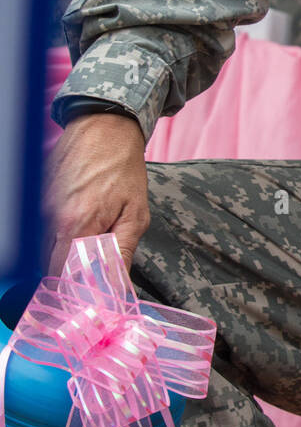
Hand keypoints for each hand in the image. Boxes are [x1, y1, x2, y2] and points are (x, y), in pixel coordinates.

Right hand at [43, 113, 149, 275]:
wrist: (104, 127)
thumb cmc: (123, 168)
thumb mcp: (135, 213)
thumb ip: (122, 252)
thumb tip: (117, 285)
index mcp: (76, 224)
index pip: (61, 274)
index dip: (73, 291)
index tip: (87, 299)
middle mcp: (50, 217)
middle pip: (49, 264)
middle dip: (67, 276)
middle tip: (89, 280)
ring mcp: (40, 206)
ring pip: (44, 247)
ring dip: (62, 255)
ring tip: (85, 252)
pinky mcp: (38, 197)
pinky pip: (42, 228)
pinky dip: (57, 235)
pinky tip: (76, 228)